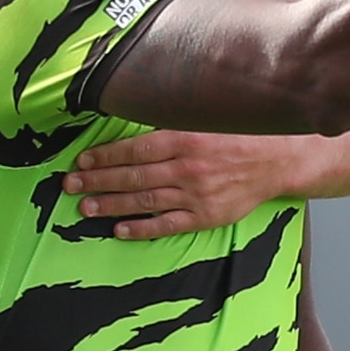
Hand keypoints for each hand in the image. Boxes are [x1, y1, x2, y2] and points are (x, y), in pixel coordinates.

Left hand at [63, 131, 296, 236]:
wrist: (278, 160)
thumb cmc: (239, 136)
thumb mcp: (205, 121)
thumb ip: (172, 127)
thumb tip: (134, 130)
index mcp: (185, 139)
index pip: (135, 149)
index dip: (105, 157)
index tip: (82, 162)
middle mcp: (187, 167)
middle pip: (133, 176)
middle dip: (98, 181)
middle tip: (71, 186)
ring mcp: (196, 194)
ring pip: (145, 201)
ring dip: (112, 205)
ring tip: (86, 208)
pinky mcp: (205, 216)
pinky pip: (168, 224)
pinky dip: (142, 228)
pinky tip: (119, 229)